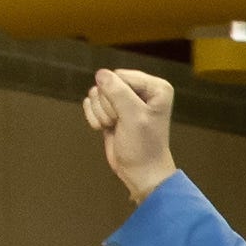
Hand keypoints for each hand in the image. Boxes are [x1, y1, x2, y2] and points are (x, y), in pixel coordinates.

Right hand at [84, 65, 176, 200]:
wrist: (139, 172)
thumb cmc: (143, 146)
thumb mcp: (133, 116)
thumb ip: (117, 92)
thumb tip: (100, 73)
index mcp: (155, 87)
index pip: (120, 76)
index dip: (118, 96)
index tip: (130, 115)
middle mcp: (141, 89)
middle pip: (107, 83)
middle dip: (108, 106)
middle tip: (122, 123)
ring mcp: (124, 99)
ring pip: (96, 93)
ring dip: (101, 113)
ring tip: (116, 126)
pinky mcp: (110, 109)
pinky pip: (90, 102)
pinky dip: (94, 117)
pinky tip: (106, 128)